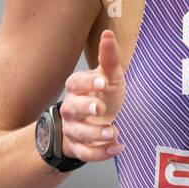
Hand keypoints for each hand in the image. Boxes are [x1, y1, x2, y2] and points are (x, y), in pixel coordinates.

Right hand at [60, 30, 125, 162]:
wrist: (93, 123)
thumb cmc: (101, 96)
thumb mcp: (109, 77)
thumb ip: (109, 58)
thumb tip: (108, 33)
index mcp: (76, 88)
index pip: (76, 83)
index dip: (88, 83)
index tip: (102, 83)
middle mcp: (70, 108)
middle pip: (72, 109)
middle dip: (85, 109)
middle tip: (100, 110)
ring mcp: (72, 129)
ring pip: (78, 133)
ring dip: (95, 134)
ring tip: (113, 132)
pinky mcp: (77, 148)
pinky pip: (85, 153)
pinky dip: (101, 153)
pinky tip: (118, 148)